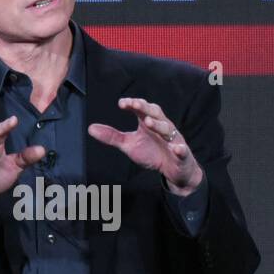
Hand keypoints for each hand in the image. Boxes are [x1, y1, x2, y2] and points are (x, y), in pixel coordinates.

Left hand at [88, 97, 203, 195]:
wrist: (173, 169)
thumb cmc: (152, 152)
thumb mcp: (129, 145)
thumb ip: (112, 136)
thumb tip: (91, 128)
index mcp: (149, 123)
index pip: (141, 109)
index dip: (133, 105)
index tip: (121, 103)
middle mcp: (162, 127)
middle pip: (156, 113)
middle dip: (146, 108)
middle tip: (135, 105)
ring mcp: (173, 140)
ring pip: (167, 129)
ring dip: (158, 125)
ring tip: (148, 122)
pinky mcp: (182, 155)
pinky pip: (182, 150)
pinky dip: (180, 149)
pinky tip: (176, 149)